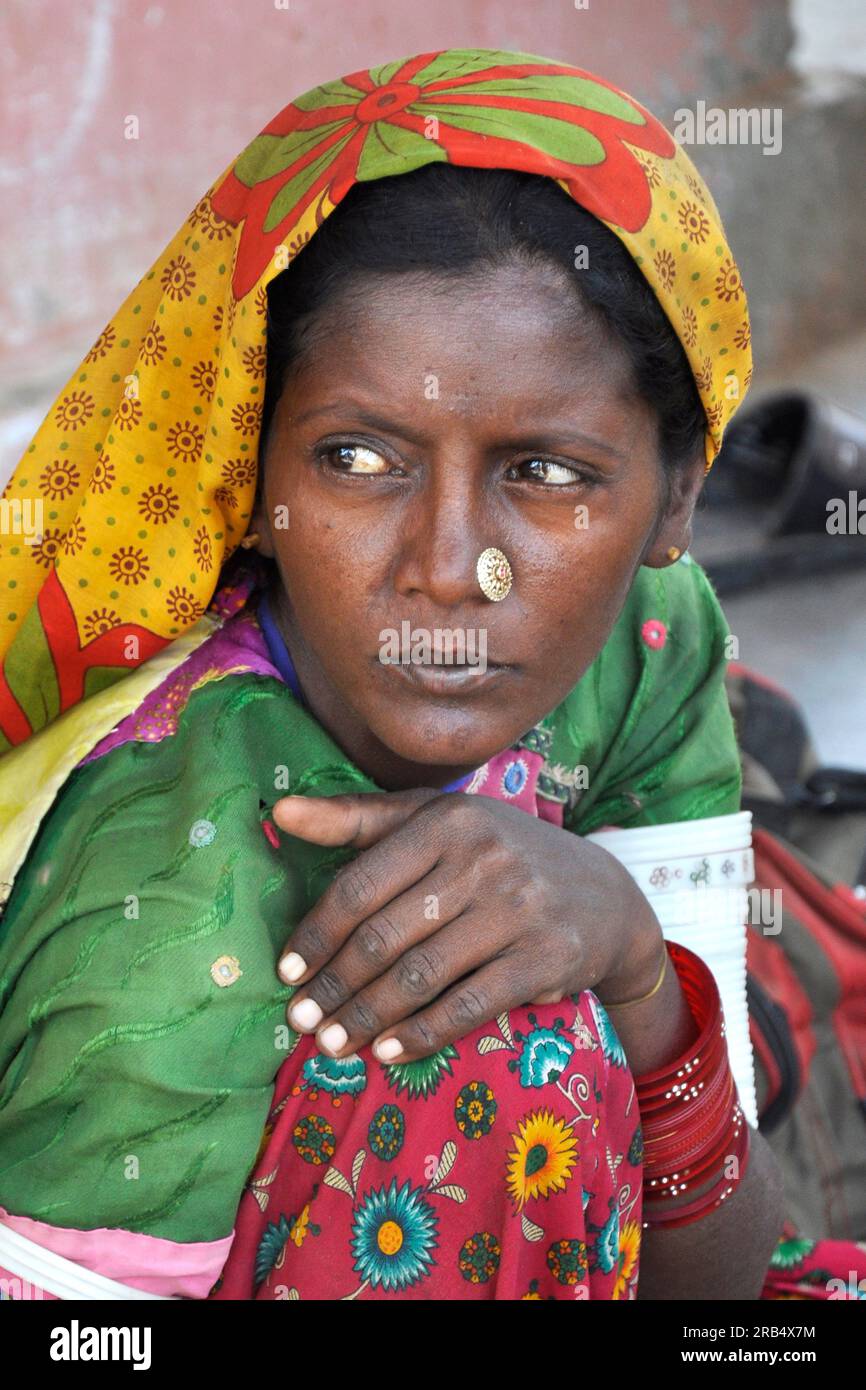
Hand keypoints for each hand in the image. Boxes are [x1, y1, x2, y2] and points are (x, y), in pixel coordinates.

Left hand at [273, 789, 662, 1062]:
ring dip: (366, 1017)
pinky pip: (467, 1007)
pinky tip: (386, 1052)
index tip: (287, 972)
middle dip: (334, 986)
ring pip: (420, 975)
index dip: (316, 934)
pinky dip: (420, 1035)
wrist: (605, 896)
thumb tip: (280, 812)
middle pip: (385, 936)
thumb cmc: (499, 855)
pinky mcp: (546, 959)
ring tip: (331, 1045)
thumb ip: (357, 818)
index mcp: (446, 821)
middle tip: (301, 1020)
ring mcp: (518, 910)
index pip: (361, 884)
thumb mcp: (435, 822)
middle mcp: (484, 859)